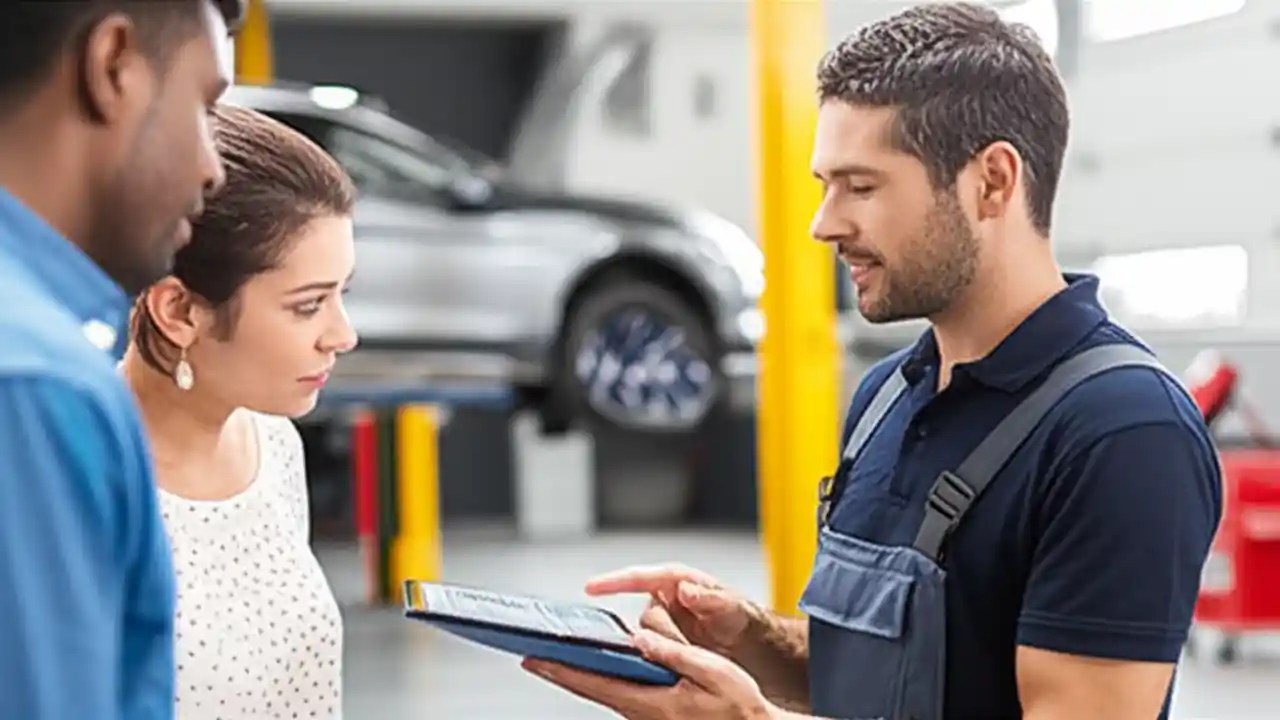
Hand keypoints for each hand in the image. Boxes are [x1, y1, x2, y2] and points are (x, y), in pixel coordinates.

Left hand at [523, 629, 780, 719]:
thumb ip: (676, 654)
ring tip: (561, 650)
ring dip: (585, 672)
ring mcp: (646, 717)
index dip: (560, 670)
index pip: (594, 683)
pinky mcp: (653, 716)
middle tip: (532, 653)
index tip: (532, 658)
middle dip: (561, 670)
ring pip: (607, 690)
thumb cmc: (739, 708)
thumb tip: (641, 638)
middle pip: (592, 688)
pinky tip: (605, 661)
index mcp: (652, 704)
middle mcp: (641, 714)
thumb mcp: (715, 673)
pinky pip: (623, 692)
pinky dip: (608, 676)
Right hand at [586, 563, 755, 656]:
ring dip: (664, 650)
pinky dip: (658, 659)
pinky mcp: (661, 643)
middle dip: (663, 635)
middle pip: (645, 618)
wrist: (750, 643)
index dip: (613, 582)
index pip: (638, 577)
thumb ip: (711, 597)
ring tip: (690, 654)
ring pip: (646, 638)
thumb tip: (688, 590)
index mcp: (676, 581)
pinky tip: (672, 664)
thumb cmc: (741, 616)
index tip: (591, 587)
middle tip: (683, 646)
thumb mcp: (733, 605)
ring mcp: (661, 623)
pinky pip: (649, 651)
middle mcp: (664, 600)